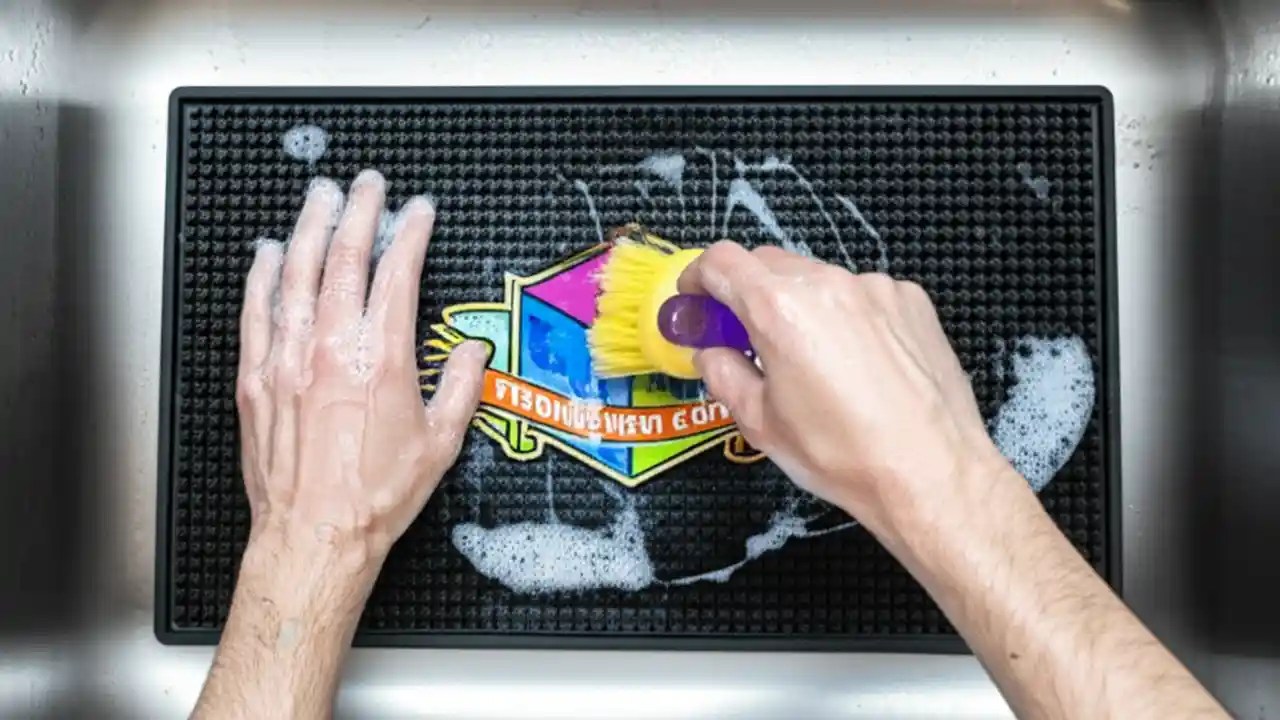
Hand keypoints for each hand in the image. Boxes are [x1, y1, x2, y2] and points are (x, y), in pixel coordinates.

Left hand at [236, 169, 486, 569]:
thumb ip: (460, 387)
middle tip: (368, 184)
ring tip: (320, 196)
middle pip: (345, 259)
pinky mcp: (257, 379)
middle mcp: (331, 348)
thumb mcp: (442, 443)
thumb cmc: (377, 497)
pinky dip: (263, 277)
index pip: (397, 274)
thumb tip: (473, 354)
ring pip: (297, 275)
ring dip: (310, 228)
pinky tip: (268, 254)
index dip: (410, 234)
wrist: (316, 535)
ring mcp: (288, 360)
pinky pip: (257, 312)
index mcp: (382, 359)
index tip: (418, 211)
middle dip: (359, 212)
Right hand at [678, 241, 1010, 543]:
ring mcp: (875, 288)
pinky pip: (863, 295)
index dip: (698, 277)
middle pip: (769, 264)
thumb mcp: (762, 424)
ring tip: (811, 360)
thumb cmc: (845, 455)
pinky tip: (858, 363)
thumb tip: (710, 353)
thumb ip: (724, 375)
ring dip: (800, 306)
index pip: (723, 261)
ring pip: (818, 280)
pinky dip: (847, 316)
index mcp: (780, 310)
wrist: (932, 472)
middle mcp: (828, 285)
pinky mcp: (911, 300)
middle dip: (748, 293)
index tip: (696, 300)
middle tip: (744, 335)